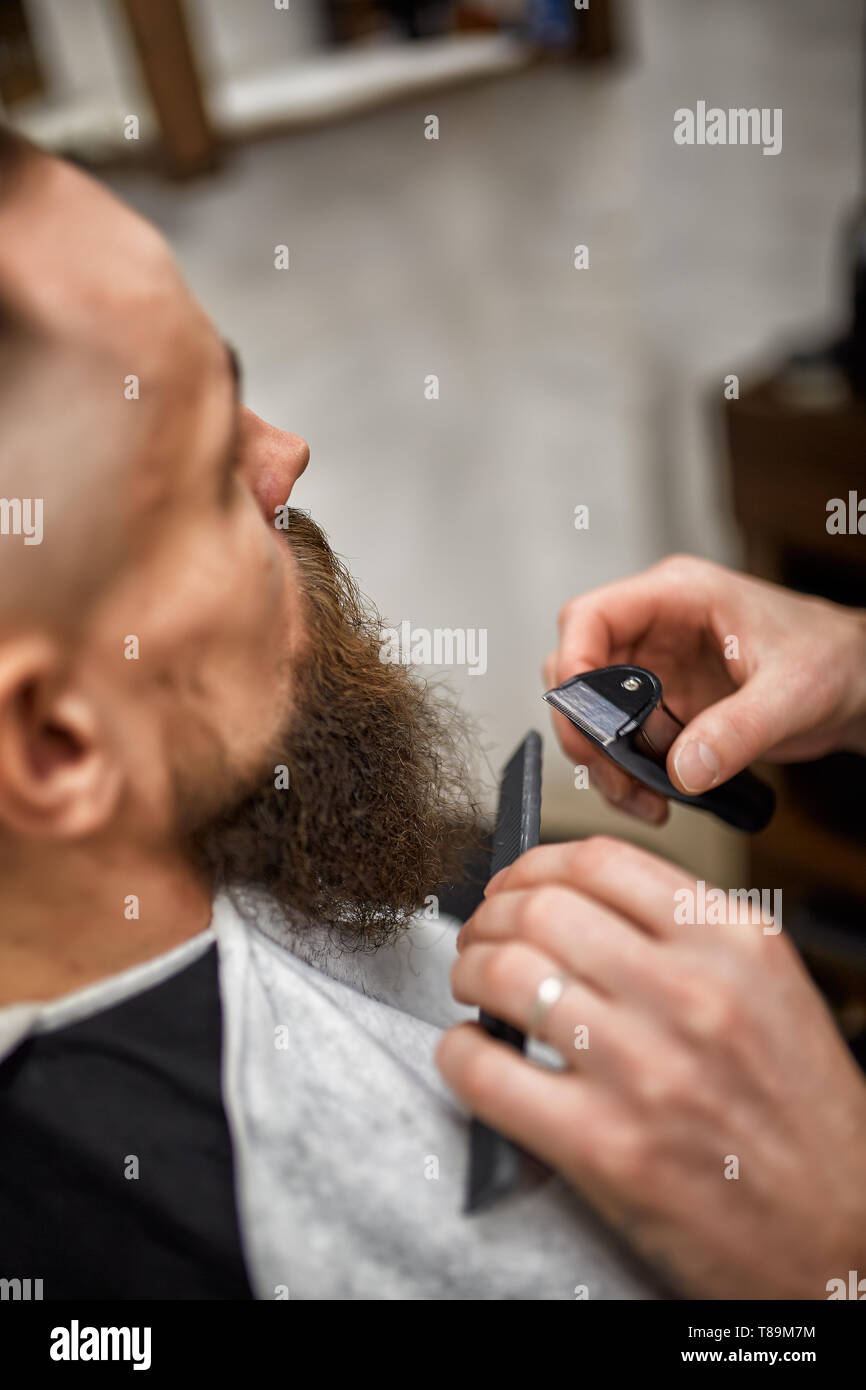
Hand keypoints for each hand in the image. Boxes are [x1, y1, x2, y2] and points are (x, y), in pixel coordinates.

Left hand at [436, 837, 865, 1298]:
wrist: (840, 1234)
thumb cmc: (800, 1115)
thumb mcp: (767, 990)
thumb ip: (684, 934)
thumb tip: (575, 902)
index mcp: (734, 941)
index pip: (600, 861)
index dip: (535, 865)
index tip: (515, 886)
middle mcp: (692, 992)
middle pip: (541, 909)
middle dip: (490, 917)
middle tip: (482, 938)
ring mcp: (645, 1068)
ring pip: (507, 975)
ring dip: (468, 973)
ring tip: (474, 987)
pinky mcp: (605, 1146)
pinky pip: (487, 1071)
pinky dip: (460, 1052)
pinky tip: (473, 1052)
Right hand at [545, 554, 865, 822]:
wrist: (859, 685)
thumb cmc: (834, 659)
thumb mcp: (793, 692)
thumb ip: (738, 730)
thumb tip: (684, 768)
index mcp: (678, 596)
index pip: (591, 617)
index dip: (572, 663)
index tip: (582, 717)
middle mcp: (656, 629)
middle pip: (578, 670)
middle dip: (583, 728)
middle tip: (608, 773)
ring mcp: (656, 670)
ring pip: (592, 713)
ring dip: (602, 761)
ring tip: (640, 798)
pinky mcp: (664, 708)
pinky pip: (622, 741)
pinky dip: (626, 773)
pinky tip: (654, 797)